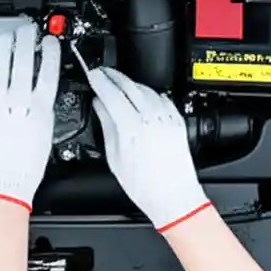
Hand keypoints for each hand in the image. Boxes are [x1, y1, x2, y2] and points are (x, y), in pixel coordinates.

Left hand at [0, 22, 60, 210]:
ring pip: (0, 66)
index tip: (49, 42)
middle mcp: (17, 104)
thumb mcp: (46, 133)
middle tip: (27, 30)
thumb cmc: (25, 167)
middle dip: (26, 39)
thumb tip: (41, 89)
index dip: (50, 51)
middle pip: (23, 61)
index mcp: (40, 110)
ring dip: (4, 47)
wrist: (2, 186)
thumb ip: (43, 107)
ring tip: (7, 37)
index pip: (48, 70)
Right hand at [85, 67, 211, 231]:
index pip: (112, 93)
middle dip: (114, 76)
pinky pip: (162, 99)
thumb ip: (107, 126)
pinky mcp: (177, 122)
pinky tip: (144, 95)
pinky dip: (150, 93)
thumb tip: (100, 107)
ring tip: (120, 83)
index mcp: (132, 127)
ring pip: (146, 89)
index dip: (100, 81)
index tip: (93, 74)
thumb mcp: (115, 157)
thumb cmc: (146, 186)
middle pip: (130, 86)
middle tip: (103, 72)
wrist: (174, 198)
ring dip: (131, 83)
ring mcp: (166, 119)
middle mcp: (151, 119)